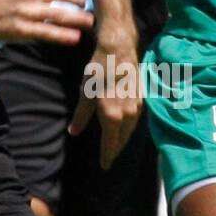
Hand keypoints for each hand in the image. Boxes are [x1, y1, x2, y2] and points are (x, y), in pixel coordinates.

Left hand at [69, 33, 141, 169]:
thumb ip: (81, 116)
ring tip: (117, 145)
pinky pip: (135, 120)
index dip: (107, 155)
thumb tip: (73, 132)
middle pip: (123, 139)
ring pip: (130, 130)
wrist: (119, 49)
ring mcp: (137, 107)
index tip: (104, 166)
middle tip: (110, 158)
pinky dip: (129, 127)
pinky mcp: (141, 98)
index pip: (110, 143)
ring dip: (123, 139)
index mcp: (113, 116)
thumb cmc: (99, 70)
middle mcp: (128, 115)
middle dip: (116, 149)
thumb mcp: (85, 93)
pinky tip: (125, 127)